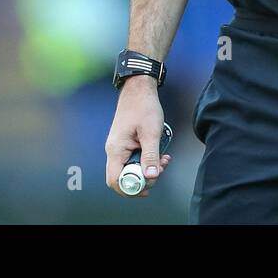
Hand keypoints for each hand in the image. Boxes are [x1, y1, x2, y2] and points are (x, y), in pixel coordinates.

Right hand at [105, 78, 171, 196]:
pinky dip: (147, 161)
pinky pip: (134, 160)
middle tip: (160, 170)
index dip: (131, 188)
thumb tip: (152, 177)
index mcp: (116, 150)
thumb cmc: (143, 107)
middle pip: (124, 177)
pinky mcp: (126, 144)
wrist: (139, 89)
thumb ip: (151, 156)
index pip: (115, 180)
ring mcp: (119, 148)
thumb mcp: (151, 133)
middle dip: (143, 179)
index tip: (148, 186)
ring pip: (131, 169)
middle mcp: (114, 151)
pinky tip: (160, 155)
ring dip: (147, 169)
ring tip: (164, 161)